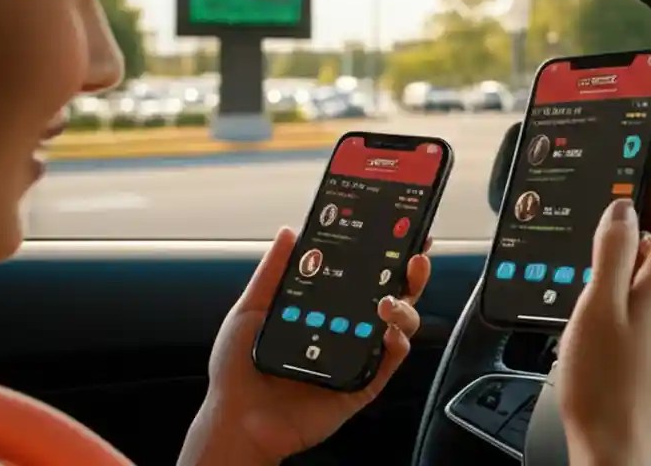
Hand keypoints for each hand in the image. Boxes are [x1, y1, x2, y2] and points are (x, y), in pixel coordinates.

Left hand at [177, 229, 432, 465]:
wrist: (236, 418)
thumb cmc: (238, 369)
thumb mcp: (251, 310)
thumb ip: (272, 272)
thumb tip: (290, 232)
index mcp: (328, 309)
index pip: (366, 276)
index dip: (387, 254)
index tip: (402, 231)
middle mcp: (349, 329)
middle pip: (394, 296)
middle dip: (412, 274)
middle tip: (414, 258)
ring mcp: (359, 356)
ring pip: (401, 326)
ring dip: (405, 309)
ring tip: (389, 303)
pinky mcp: (363, 384)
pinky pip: (390, 362)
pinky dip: (397, 345)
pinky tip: (389, 334)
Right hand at [559, 126, 650, 465]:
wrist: (618, 457)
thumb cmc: (604, 390)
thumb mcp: (597, 307)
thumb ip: (612, 253)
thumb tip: (624, 210)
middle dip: (638, 212)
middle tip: (614, 185)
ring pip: (649, 273)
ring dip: (624, 255)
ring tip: (588, 253)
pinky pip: (642, 301)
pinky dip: (621, 287)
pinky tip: (593, 302)